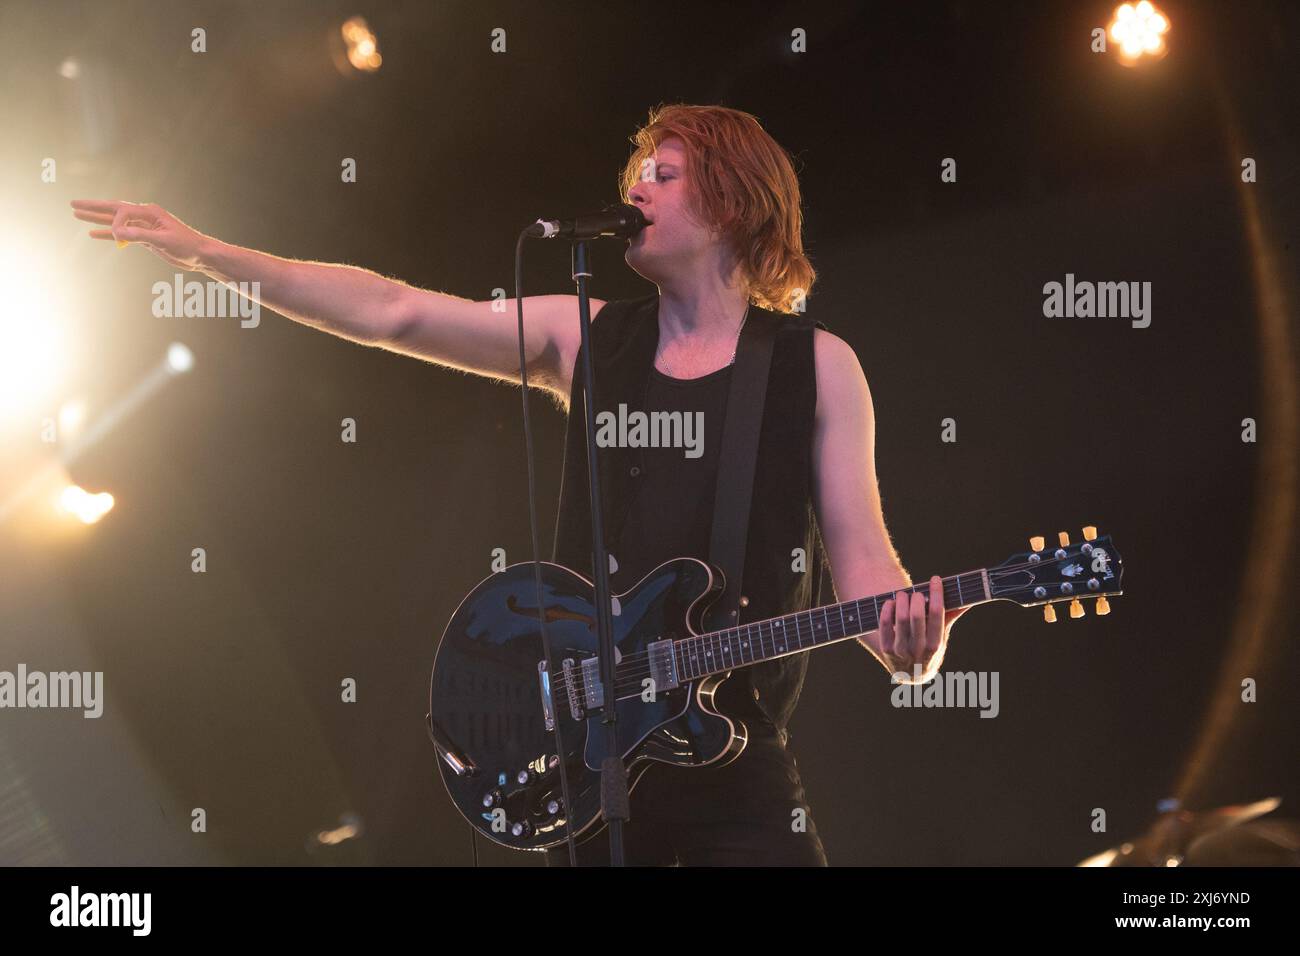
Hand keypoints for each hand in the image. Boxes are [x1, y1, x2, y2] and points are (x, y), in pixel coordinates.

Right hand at [71, 199, 209, 270]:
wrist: (200, 255)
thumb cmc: (187, 245)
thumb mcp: (164, 240)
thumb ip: (139, 235)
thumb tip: (117, 232)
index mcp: (150, 212)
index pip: (123, 211)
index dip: (115, 223)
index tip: (117, 236)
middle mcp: (144, 216)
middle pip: (113, 209)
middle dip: (93, 207)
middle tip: (73, 203)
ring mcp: (143, 227)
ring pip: (115, 221)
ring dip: (96, 219)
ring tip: (77, 214)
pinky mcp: (145, 238)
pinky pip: (121, 235)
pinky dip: (107, 234)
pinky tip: (93, 234)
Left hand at [867, 575, 969, 682]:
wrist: (911, 674)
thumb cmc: (930, 649)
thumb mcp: (942, 637)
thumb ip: (951, 617)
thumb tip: (969, 599)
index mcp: (936, 646)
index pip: (938, 615)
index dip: (937, 594)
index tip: (936, 579)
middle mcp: (919, 650)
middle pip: (917, 616)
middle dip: (917, 598)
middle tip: (917, 592)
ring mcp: (901, 651)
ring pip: (900, 619)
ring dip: (902, 601)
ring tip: (904, 594)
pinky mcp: (886, 650)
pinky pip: (885, 625)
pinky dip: (887, 610)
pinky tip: (891, 602)